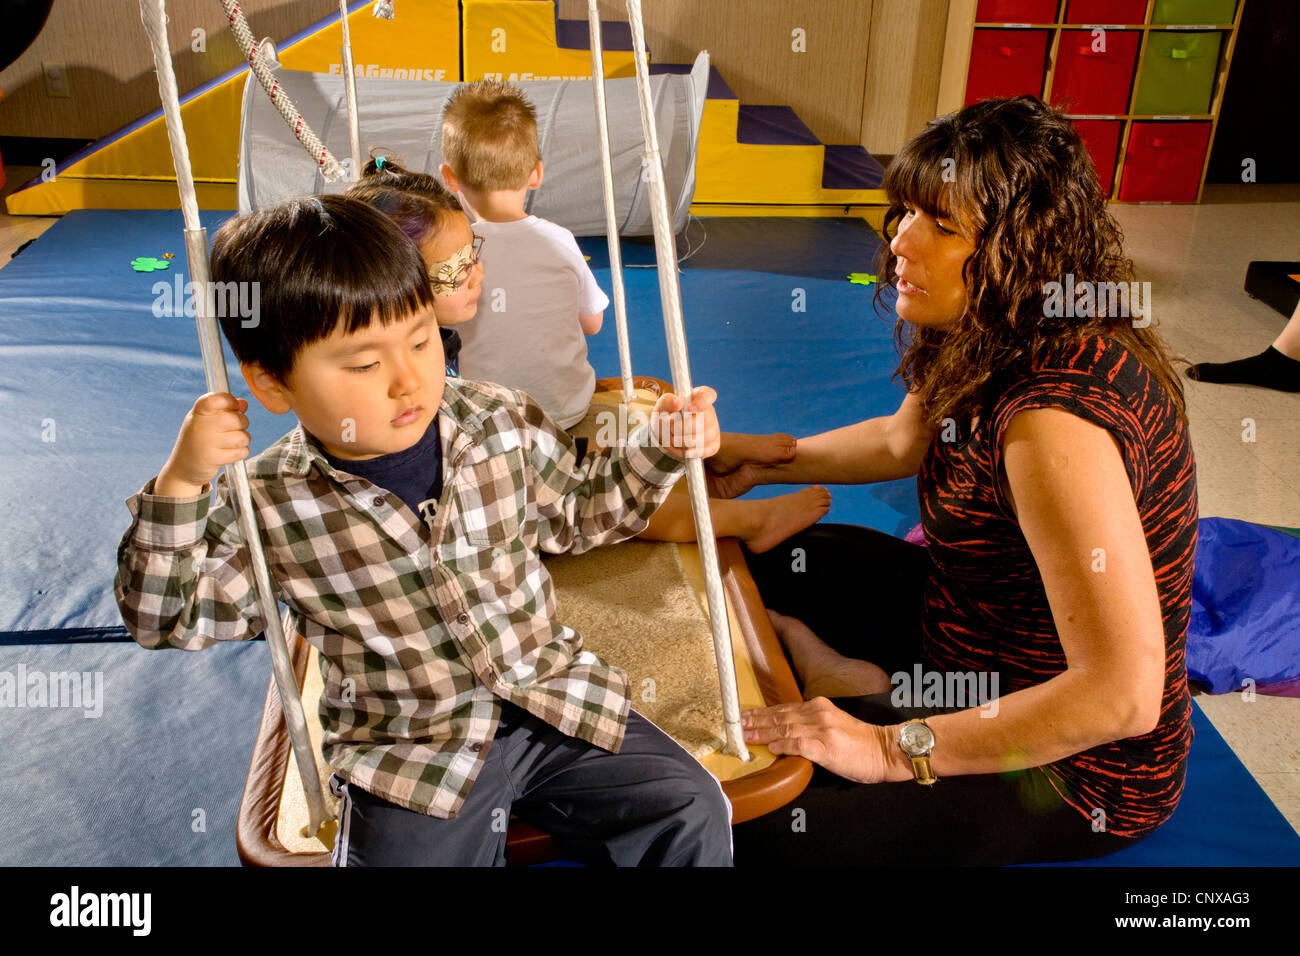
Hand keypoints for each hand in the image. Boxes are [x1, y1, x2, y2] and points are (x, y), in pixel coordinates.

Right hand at [157, 392, 250, 495]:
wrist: (183, 467)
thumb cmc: (199, 439)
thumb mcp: (207, 420)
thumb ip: (225, 410)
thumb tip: (243, 403)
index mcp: (198, 412)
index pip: (217, 399)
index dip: (231, 401)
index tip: (234, 406)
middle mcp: (200, 425)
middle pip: (237, 419)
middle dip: (243, 423)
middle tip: (234, 428)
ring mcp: (205, 442)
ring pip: (242, 437)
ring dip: (243, 440)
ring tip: (232, 442)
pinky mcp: (212, 458)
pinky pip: (242, 452)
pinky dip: (241, 452)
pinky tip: (230, 452)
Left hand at [651, 386, 720, 459]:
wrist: (667, 434)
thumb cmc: (667, 415)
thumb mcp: (662, 406)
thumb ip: (667, 401)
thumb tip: (678, 403)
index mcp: (698, 397)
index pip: (707, 395)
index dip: (701, 402)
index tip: (689, 409)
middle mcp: (709, 413)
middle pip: (706, 420)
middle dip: (685, 427)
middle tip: (671, 429)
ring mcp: (713, 430)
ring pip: (704, 438)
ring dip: (683, 440)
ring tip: (672, 439)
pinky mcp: (712, 446)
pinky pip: (703, 451)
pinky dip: (688, 451)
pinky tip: (680, 448)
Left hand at [742, 697, 894, 783]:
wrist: (883, 751)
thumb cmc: (860, 743)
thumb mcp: (833, 725)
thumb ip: (811, 725)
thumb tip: (786, 734)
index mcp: (819, 706)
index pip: (784, 708)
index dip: (763, 713)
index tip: (746, 716)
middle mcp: (818, 714)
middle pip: (780, 716)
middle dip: (756, 722)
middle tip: (738, 726)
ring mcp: (821, 730)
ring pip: (784, 728)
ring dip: (762, 734)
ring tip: (746, 737)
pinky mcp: (825, 747)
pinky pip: (797, 744)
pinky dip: (783, 745)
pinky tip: (772, 748)